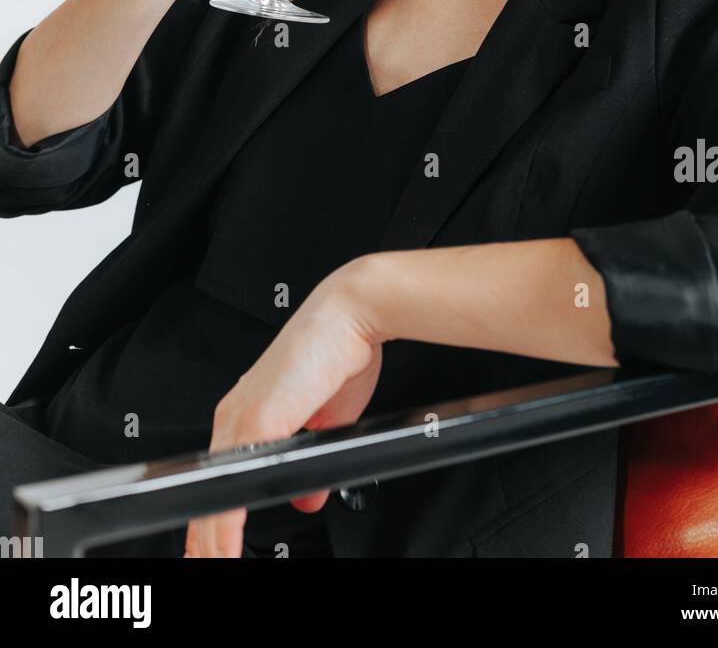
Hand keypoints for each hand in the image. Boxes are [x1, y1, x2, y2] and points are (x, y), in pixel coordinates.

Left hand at [183, 262, 382, 557]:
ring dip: (209, 541)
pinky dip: (225, 523)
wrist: (349, 315)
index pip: (220, 479)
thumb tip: (307, 497)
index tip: (211, 550)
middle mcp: (236, 417)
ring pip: (213, 494)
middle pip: (207, 492)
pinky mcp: (254, 421)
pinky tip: (224, 549)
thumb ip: (309, 461)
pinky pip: (232, 484)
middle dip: (203, 539)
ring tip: (210, 568)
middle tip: (203, 569)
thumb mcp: (327, 423)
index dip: (213, 520)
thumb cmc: (339, 354)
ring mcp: (241, 420)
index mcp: (249, 415)